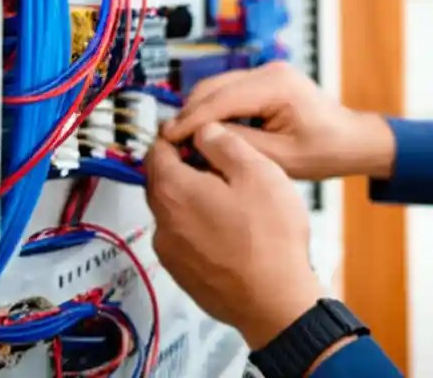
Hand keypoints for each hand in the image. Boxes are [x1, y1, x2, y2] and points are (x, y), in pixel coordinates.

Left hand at [145, 122, 321, 348]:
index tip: (203, 135)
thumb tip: (204, 131)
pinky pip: (186, 237)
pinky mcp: (184, 273)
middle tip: (226, 166)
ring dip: (197, 198)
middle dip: (189, 167)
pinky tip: (235, 230)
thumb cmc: (269, 239)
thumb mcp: (257, 171)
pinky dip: (203, 227)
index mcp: (173, 191)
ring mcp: (170, 252)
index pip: (158, 148)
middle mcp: (162, 222)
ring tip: (237, 200)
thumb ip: (224, 143)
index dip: (182, 135)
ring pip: (176, 210)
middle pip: (163, 179)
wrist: (275, 301)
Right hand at [159, 60, 395, 179]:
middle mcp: (270, 72)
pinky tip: (207, 133)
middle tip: (169, 143)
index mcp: (277, 85)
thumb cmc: (326, 150)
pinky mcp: (265, 81)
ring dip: (199, 113)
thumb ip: (239, 144)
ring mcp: (268, 73)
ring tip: (184, 142)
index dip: (190, 120)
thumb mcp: (280, 157)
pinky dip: (215, 111)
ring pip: (217, 88)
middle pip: (213, 88)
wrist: (351, 141)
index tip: (167, 139)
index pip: (220, 99)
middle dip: (189, 115)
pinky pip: (230, 92)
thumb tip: (200, 138)